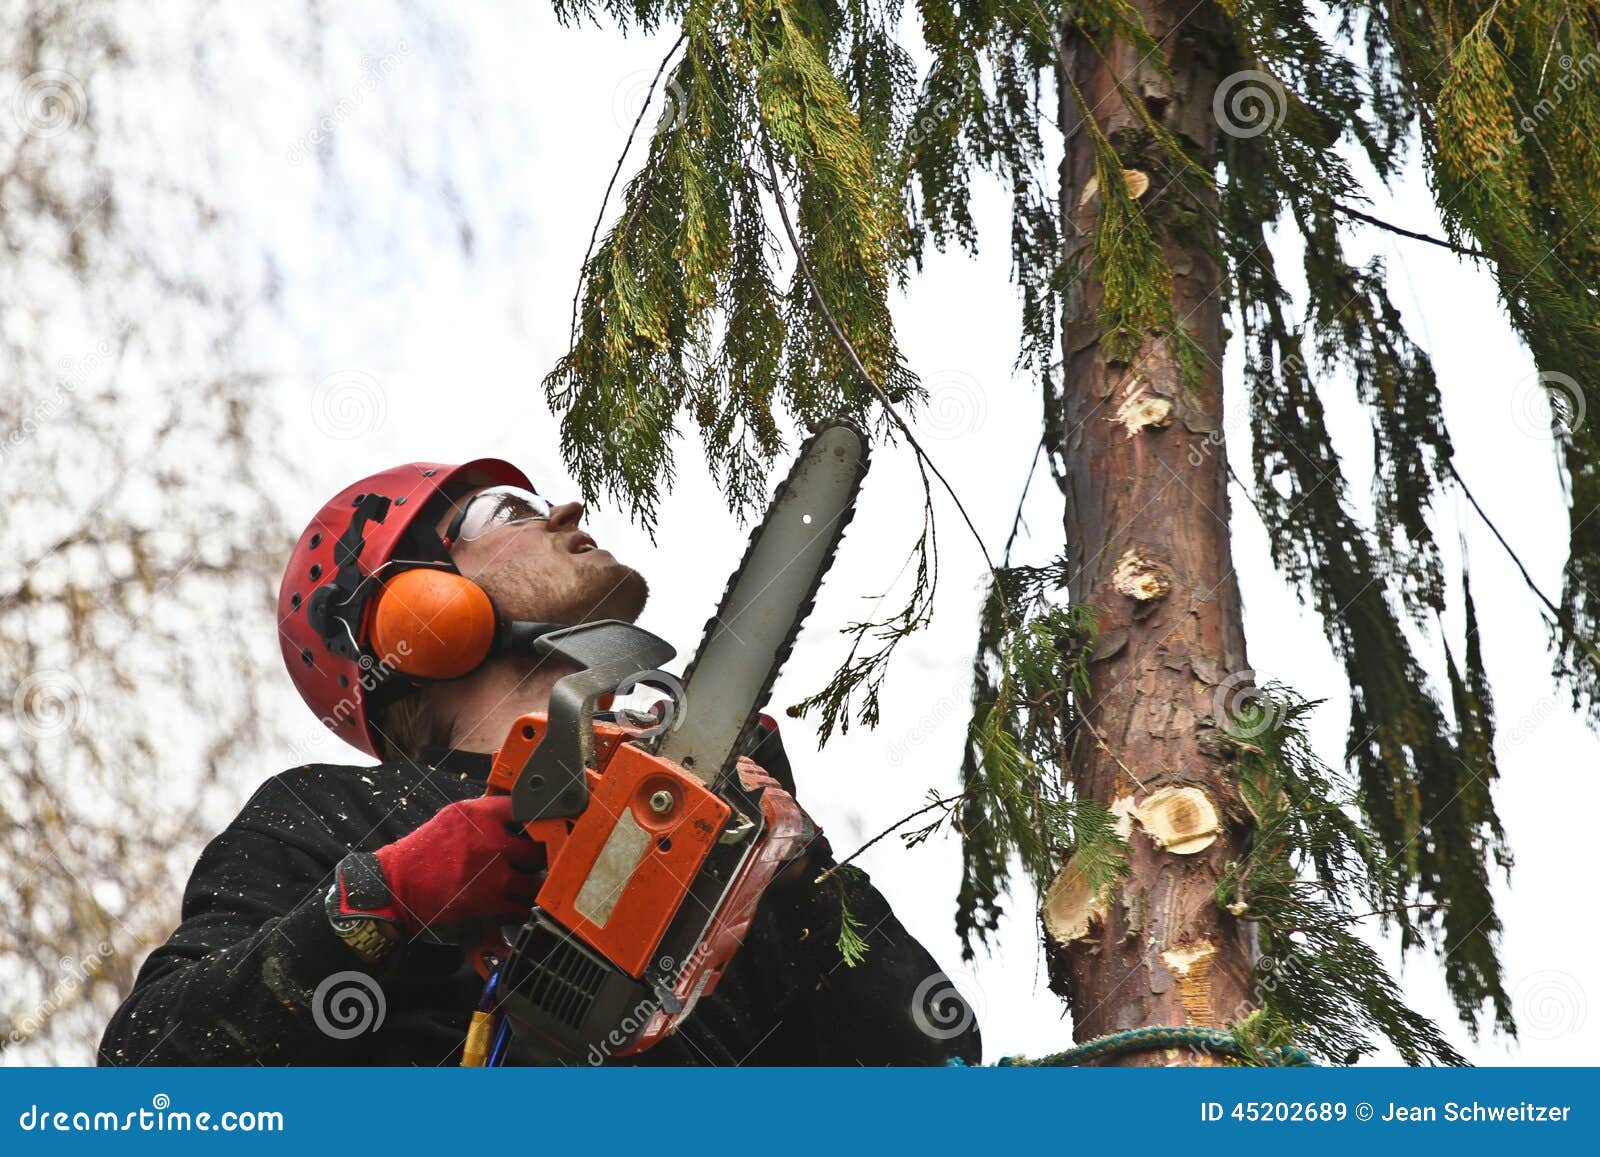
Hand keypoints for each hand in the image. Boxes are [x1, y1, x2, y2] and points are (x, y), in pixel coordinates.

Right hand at [372, 795, 544, 935]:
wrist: (397, 886)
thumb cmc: (424, 852)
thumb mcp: (453, 817)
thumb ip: (485, 814)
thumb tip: (516, 814)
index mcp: (481, 814)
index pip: (526, 807)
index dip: (541, 815)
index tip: (548, 823)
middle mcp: (491, 841)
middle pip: (539, 846)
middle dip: (539, 855)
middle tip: (538, 861)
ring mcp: (493, 874)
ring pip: (535, 880)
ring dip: (534, 884)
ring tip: (529, 885)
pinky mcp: (490, 903)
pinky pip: (522, 906)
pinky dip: (522, 907)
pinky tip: (516, 904)